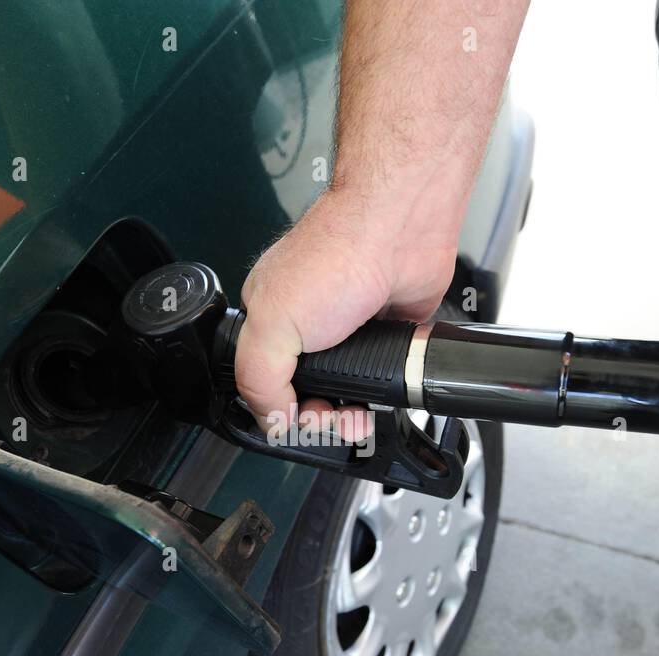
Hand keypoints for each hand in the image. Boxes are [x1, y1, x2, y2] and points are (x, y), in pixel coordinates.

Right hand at [235, 187, 457, 438]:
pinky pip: (386, 376)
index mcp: (270, 318)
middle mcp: (309, 325)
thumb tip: (272, 419)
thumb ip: (260, 379)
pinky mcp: (387, 332)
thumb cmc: (338, 254)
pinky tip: (388, 388)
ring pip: (349, 390)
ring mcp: (350, 331)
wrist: (399, 233)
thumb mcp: (273, 324)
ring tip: (361, 414)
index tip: (300, 419)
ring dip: (355, 410)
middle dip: (322, 417)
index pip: (265, 383)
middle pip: (309, 393)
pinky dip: (389, 388)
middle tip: (336, 418)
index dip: (283, 410)